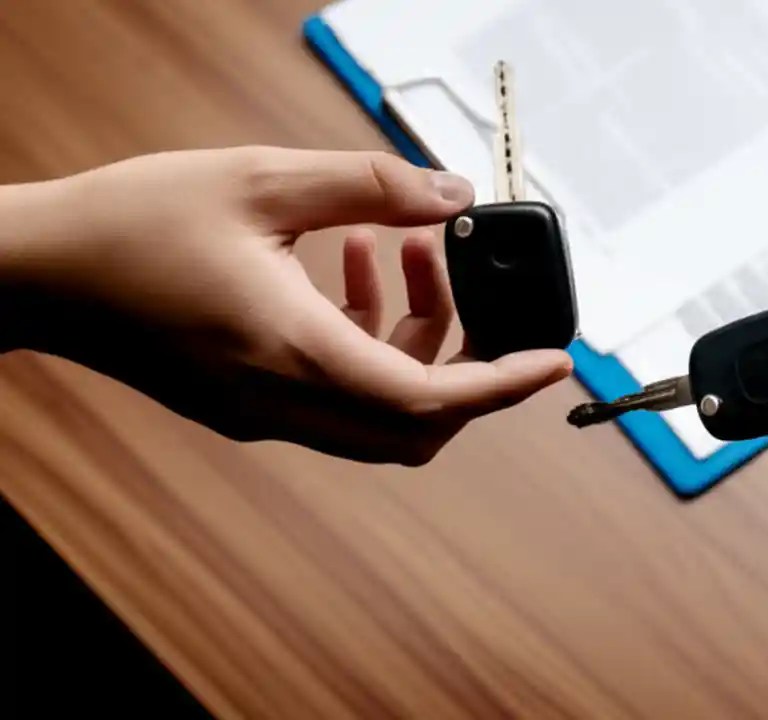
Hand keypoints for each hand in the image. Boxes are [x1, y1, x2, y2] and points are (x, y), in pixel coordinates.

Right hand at [0, 146, 572, 464]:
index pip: (432, 400)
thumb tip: (453, 198)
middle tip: (464, 277)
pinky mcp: (245, 404)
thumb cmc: (132, 225)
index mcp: (294, 355)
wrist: (36, 272)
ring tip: (405, 252)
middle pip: (418, 423)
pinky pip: (336, 396)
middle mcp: (283, 403)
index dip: (503, 384)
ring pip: (379, 411)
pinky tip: (351, 268)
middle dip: (464, 355)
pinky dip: (368, 345)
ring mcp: (262, 414)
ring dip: (413, 340)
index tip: (553, 362)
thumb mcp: (262, 180)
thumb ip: (372, 187)